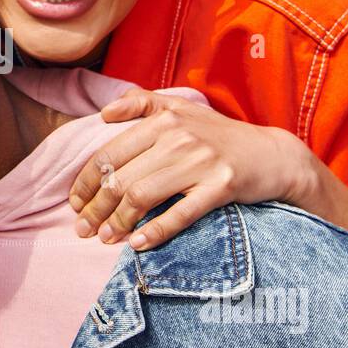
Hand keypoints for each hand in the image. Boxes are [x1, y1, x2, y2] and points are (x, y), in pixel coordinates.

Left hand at [68, 87, 305, 249]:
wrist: (272, 155)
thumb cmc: (217, 135)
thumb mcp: (180, 109)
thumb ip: (141, 103)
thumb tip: (104, 113)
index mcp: (162, 119)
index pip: (109, 153)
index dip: (86, 181)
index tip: (75, 202)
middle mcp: (178, 137)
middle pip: (121, 178)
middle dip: (96, 208)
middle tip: (82, 229)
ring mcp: (200, 162)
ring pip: (143, 196)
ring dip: (117, 222)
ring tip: (104, 238)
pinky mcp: (221, 186)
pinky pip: (181, 213)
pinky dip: (155, 230)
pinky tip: (137, 244)